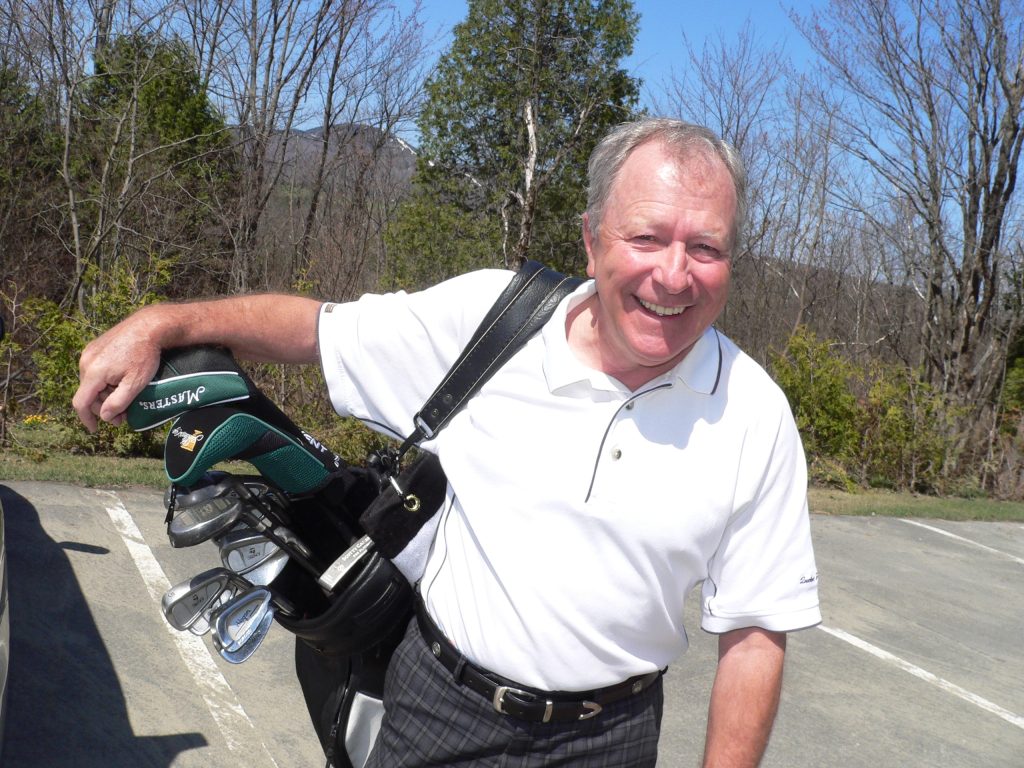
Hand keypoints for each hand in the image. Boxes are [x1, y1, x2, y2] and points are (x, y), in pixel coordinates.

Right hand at [72, 307, 170, 431]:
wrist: (149, 326)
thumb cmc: (145, 355)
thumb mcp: (135, 384)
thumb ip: (118, 403)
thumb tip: (105, 417)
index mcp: (93, 372)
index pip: (81, 403)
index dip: (86, 419)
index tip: (95, 430)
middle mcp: (86, 361)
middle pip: (88, 394)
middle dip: (103, 407)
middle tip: (123, 416)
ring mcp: (89, 352)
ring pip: (92, 383)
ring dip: (105, 395)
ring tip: (125, 399)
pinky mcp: (95, 347)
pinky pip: (95, 371)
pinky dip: (105, 382)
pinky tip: (121, 383)